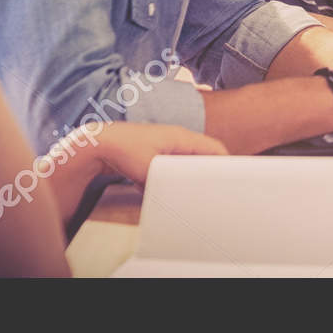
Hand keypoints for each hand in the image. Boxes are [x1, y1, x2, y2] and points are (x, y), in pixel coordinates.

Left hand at [81, 122, 227, 183]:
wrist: (96, 144)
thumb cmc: (124, 149)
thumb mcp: (152, 170)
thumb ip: (171, 182)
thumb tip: (184, 195)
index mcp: (181, 137)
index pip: (214, 147)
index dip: (227, 162)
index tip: (235, 177)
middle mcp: (175, 139)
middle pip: (203, 155)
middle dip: (211, 171)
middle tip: (219, 188)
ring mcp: (164, 146)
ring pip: (188, 162)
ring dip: (192, 175)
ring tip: (199, 191)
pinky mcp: (153, 154)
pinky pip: (173, 167)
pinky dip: (175, 177)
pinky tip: (173, 189)